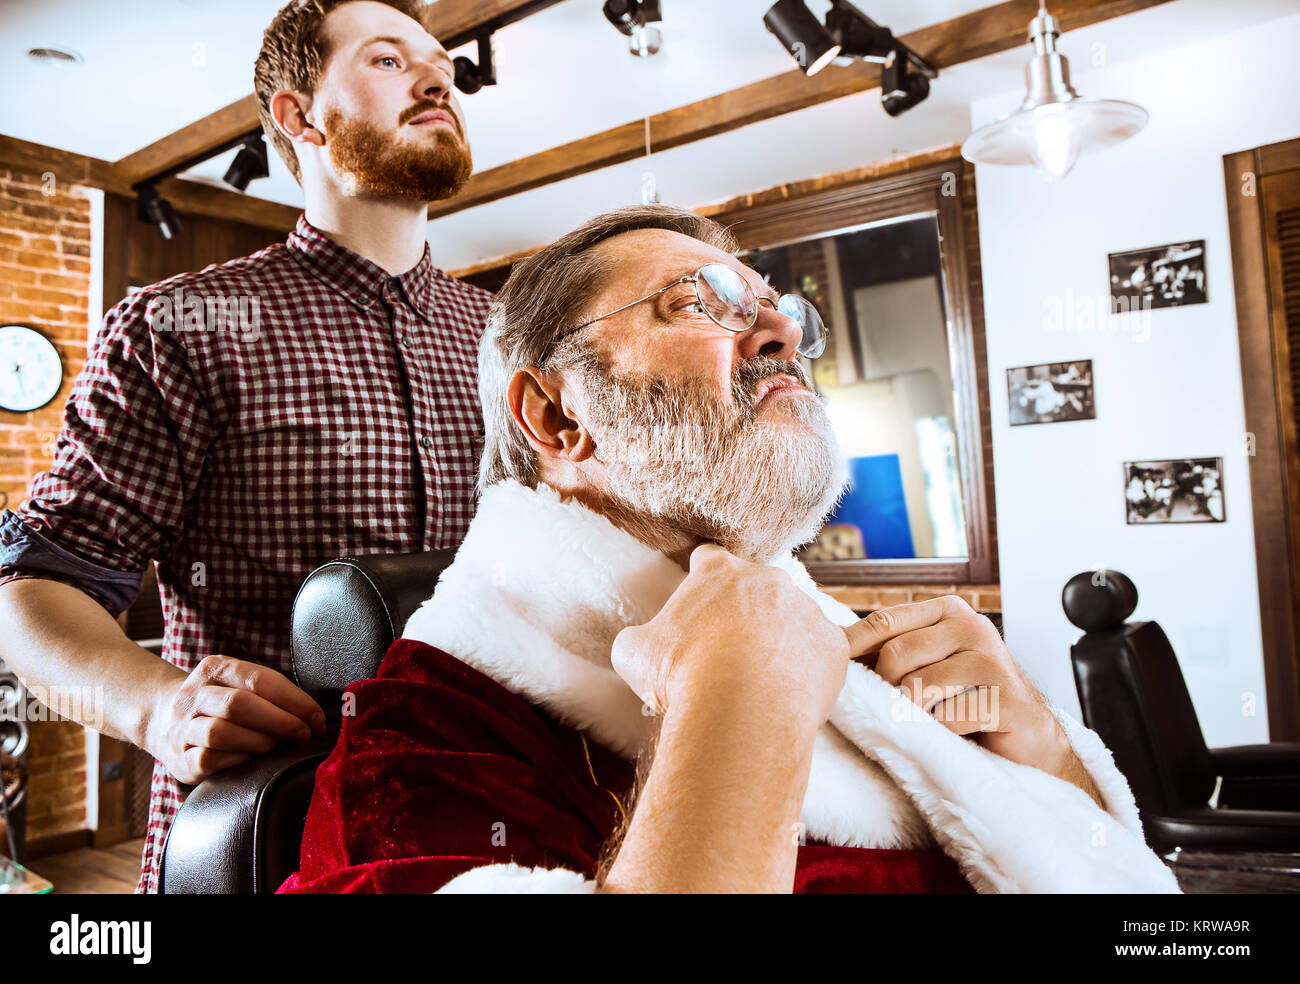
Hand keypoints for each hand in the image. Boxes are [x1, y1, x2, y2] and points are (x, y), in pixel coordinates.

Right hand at [146, 654, 326, 783]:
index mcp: (215, 669)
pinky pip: (208, 759)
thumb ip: (267, 692)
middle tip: (304, 735)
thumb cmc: (216, 702)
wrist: (159, 718)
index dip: (293, 699)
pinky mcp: (179, 758)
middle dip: (280, 721)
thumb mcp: (234, 682)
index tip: (317, 717)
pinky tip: (253, 761)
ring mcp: (183, 727)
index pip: (259, 679)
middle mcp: (195, 695)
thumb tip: (315, 716)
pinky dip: (236, 760)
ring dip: (259, 741)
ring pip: (220, 732)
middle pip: (239, 704)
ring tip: (280, 747)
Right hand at [611, 543, 849, 726]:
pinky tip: (793, 691)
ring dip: (781, 639)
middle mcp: (767, 580)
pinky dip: (810, 669)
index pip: (710, 558)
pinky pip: (823, 652)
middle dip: (746, 613)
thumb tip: (641, 644)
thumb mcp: (634, 653)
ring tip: (763, 678)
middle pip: (757, 588)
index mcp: (718, 571)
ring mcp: (806, 609)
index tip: (702, 603)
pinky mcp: (833, 644)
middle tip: (729, 651)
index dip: (703, 578)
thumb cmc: (681, 674)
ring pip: (794, 618)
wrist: (740, 708)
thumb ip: (640, 638)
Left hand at [847, 596, 1071, 775]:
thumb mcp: (930, 663)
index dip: (852, 647)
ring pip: (917, 688)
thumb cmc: (968, 698)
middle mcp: (972, 626)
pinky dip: (941, 733)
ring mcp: (991, 660)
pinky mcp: (1005, 698)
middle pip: (895, 655)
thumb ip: (892, 649)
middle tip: (900, 708)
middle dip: (887, 688)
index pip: (885, 621)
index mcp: (949, 611)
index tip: (830, 666)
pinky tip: (958, 732)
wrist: (1030, 737)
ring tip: (931, 719)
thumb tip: (833, 644)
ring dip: (915, 714)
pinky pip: (945, 718)